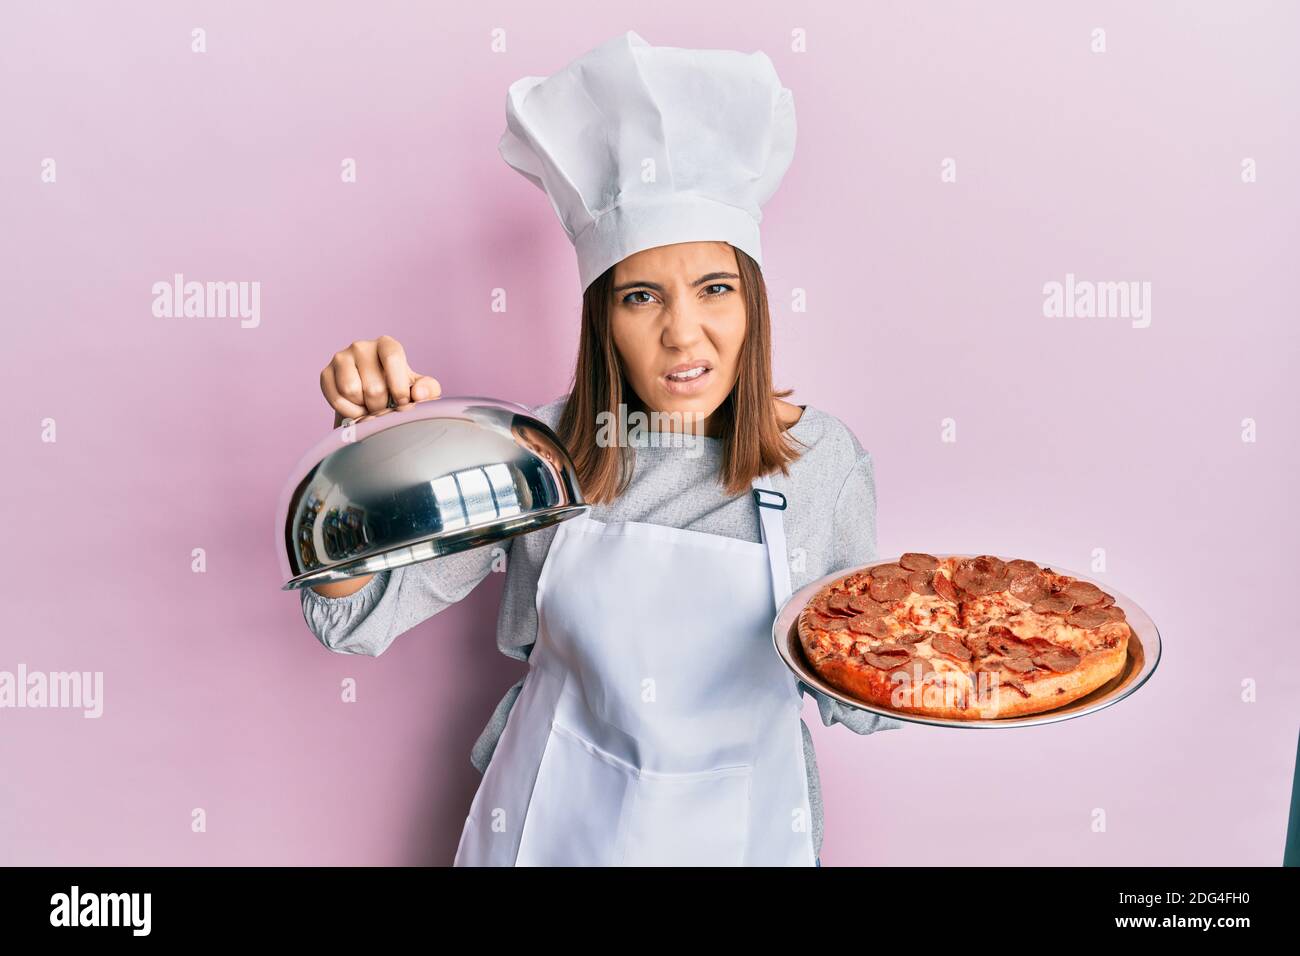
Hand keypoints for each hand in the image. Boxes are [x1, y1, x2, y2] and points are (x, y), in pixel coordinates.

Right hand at [320, 335, 441, 426]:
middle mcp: (362, 346)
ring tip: (371, 407)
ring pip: (352, 391)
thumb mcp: (418, 389)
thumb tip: (418, 393)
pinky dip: (349, 411)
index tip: (402, 403)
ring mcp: (341, 357)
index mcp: (387, 344)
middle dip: (382, 405)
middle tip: (385, 407)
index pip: (393, 358)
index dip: (399, 387)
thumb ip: (428, 389)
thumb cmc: (398, 389)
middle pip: (373, 385)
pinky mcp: (325, 373)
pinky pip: (337, 398)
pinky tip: (357, 409)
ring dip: (364, 408)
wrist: (372, 396)